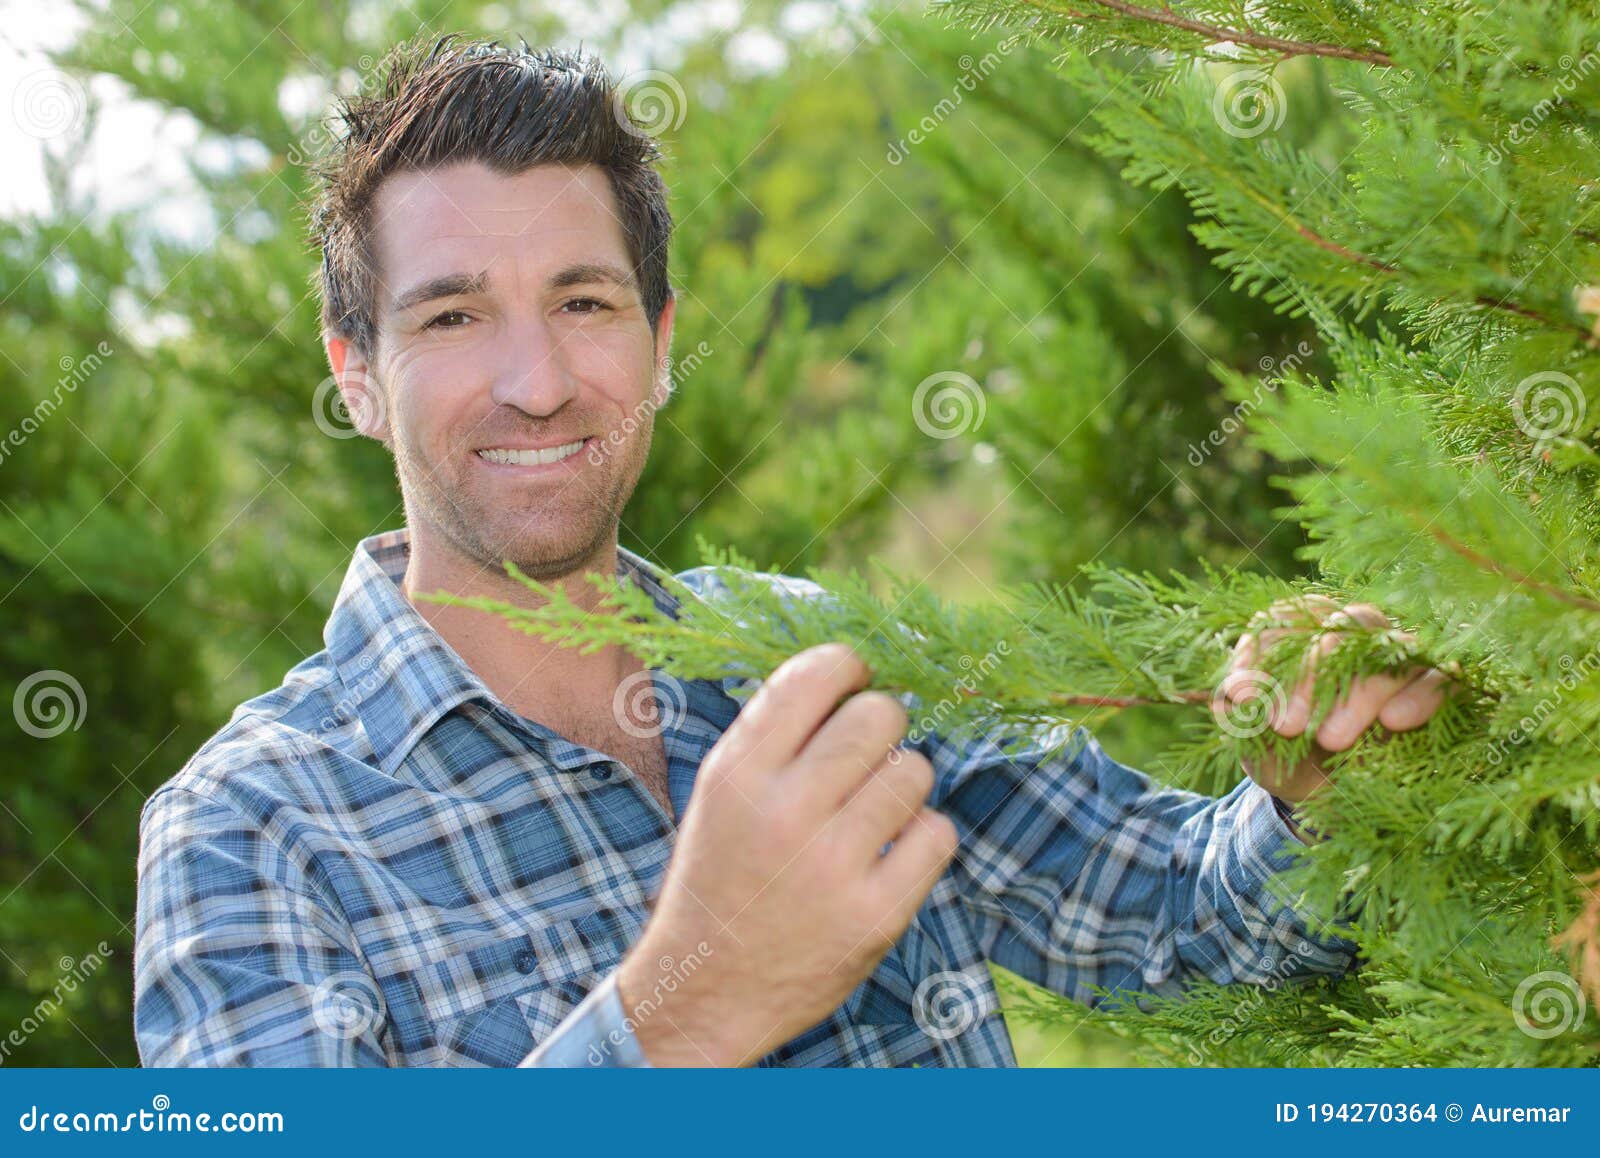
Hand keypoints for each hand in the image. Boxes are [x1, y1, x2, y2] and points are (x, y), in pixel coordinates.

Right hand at [616, 642, 958, 1065]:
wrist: (708, 990)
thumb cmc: (722, 876)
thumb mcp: (720, 792)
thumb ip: (776, 733)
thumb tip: (851, 671)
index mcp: (738, 773)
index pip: (816, 675)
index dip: (848, 667)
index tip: (854, 681)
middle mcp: (785, 812)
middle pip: (879, 716)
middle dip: (882, 724)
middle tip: (867, 753)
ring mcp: (834, 866)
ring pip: (915, 770)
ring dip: (902, 784)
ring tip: (872, 813)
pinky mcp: (877, 914)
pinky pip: (938, 833)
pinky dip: (923, 838)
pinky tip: (891, 854)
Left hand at [1213, 596, 1452, 812]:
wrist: (1320, 796)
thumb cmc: (1282, 752)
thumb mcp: (1253, 739)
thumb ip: (1243, 714)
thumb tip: (1234, 694)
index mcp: (1298, 633)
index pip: (1285, 620)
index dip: (1263, 655)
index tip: (1244, 698)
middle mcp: (1350, 632)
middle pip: (1340, 626)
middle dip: (1310, 676)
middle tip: (1288, 726)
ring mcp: (1396, 656)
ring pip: (1388, 647)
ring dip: (1359, 691)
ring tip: (1331, 739)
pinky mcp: (1434, 686)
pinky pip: (1441, 677)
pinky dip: (1421, 695)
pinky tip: (1395, 721)